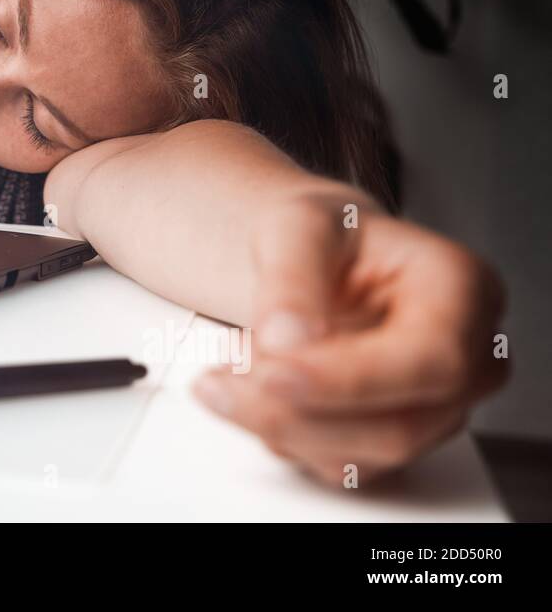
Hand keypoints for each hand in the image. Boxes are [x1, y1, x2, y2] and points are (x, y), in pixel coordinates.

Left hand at [192, 191, 507, 485]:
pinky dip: (282, 435)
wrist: (318, 258)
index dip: (349, 379)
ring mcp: (436, 408)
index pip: (430, 360)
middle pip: (399, 425)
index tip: (272, 371)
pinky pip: (337, 464)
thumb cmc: (324, 236)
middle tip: (222, 375)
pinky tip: (249, 391)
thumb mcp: (297, 226)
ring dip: (278, 424)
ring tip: (224, 373)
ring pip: (362, 456)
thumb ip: (291, 277)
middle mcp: (467, 358)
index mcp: (463, 289)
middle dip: (297, 410)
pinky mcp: (394, 439)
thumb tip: (286, 338)